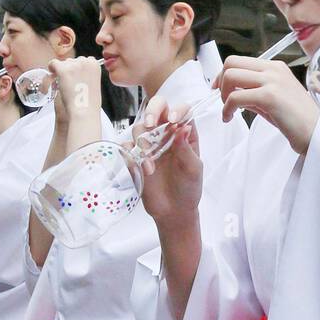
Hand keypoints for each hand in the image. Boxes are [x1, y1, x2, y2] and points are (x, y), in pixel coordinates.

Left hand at [49, 56, 101, 127]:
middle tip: (69, 83)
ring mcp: (73, 65)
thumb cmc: (89, 102)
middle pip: (73, 61)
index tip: (76, 77)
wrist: (83, 111)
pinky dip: (52, 68)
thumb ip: (88, 75)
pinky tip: (53, 74)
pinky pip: (53, 63)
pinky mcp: (62, 69)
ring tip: (64, 84)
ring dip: (62, 71)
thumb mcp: (95, 85)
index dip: (79, 69)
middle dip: (70, 70)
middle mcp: (85, 61)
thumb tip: (79, 72)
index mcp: (95, 64)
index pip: (85, 60)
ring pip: (63, 63)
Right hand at [134, 96, 203, 227]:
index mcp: (184, 134)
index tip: (173, 120)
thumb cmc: (189, 188)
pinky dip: (132, 155)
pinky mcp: (135, 157)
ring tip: (151, 167)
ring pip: (139, 127)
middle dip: (151, 111)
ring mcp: (150, 145)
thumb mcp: (193, 169)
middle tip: (150, 123)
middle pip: (156, 109)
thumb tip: (183, 127)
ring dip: (143, 142)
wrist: (173, 211)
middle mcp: (166, 135)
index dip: (177, 109)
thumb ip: (187, 148)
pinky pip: (126, 146)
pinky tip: (144, 170)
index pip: (182, 110)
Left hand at [217, 55, 318, 154]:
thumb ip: (254, 91)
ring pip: (231, 76)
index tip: (220, 90)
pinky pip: (236, 97)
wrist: (316, 133)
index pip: (240, 60)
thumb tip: (232, 92)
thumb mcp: (273, 99)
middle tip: (223, 100)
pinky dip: (227, 108)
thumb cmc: (297, 120)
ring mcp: (272, 81)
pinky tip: (230, 118)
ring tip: (229, 111)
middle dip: (221, 81)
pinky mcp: (270, 96)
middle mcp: (274, 69)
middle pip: (232, 63)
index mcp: (275, 67)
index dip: (224, 74)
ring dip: (223, 95)